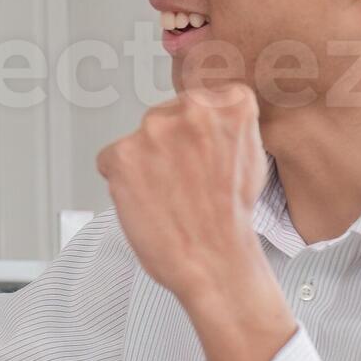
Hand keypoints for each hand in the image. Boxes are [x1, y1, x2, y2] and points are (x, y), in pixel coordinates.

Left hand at [96, 83, 292, 360]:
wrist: (213, 258)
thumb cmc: (230, 217)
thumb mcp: (250, 155)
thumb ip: (227, 126)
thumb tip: (205, 114)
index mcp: (231, 105)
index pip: (202, 102)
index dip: (198, 135)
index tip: (202, 156)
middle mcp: (192, 109)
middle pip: (166, 117)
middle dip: (169, 146)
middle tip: (185, 182)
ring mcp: (154, 130)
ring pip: (138, 139)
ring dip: (145, 162)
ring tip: (168, 194)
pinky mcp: (122, 154)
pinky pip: (109, 160)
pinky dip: (120, 180)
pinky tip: (146, 200)